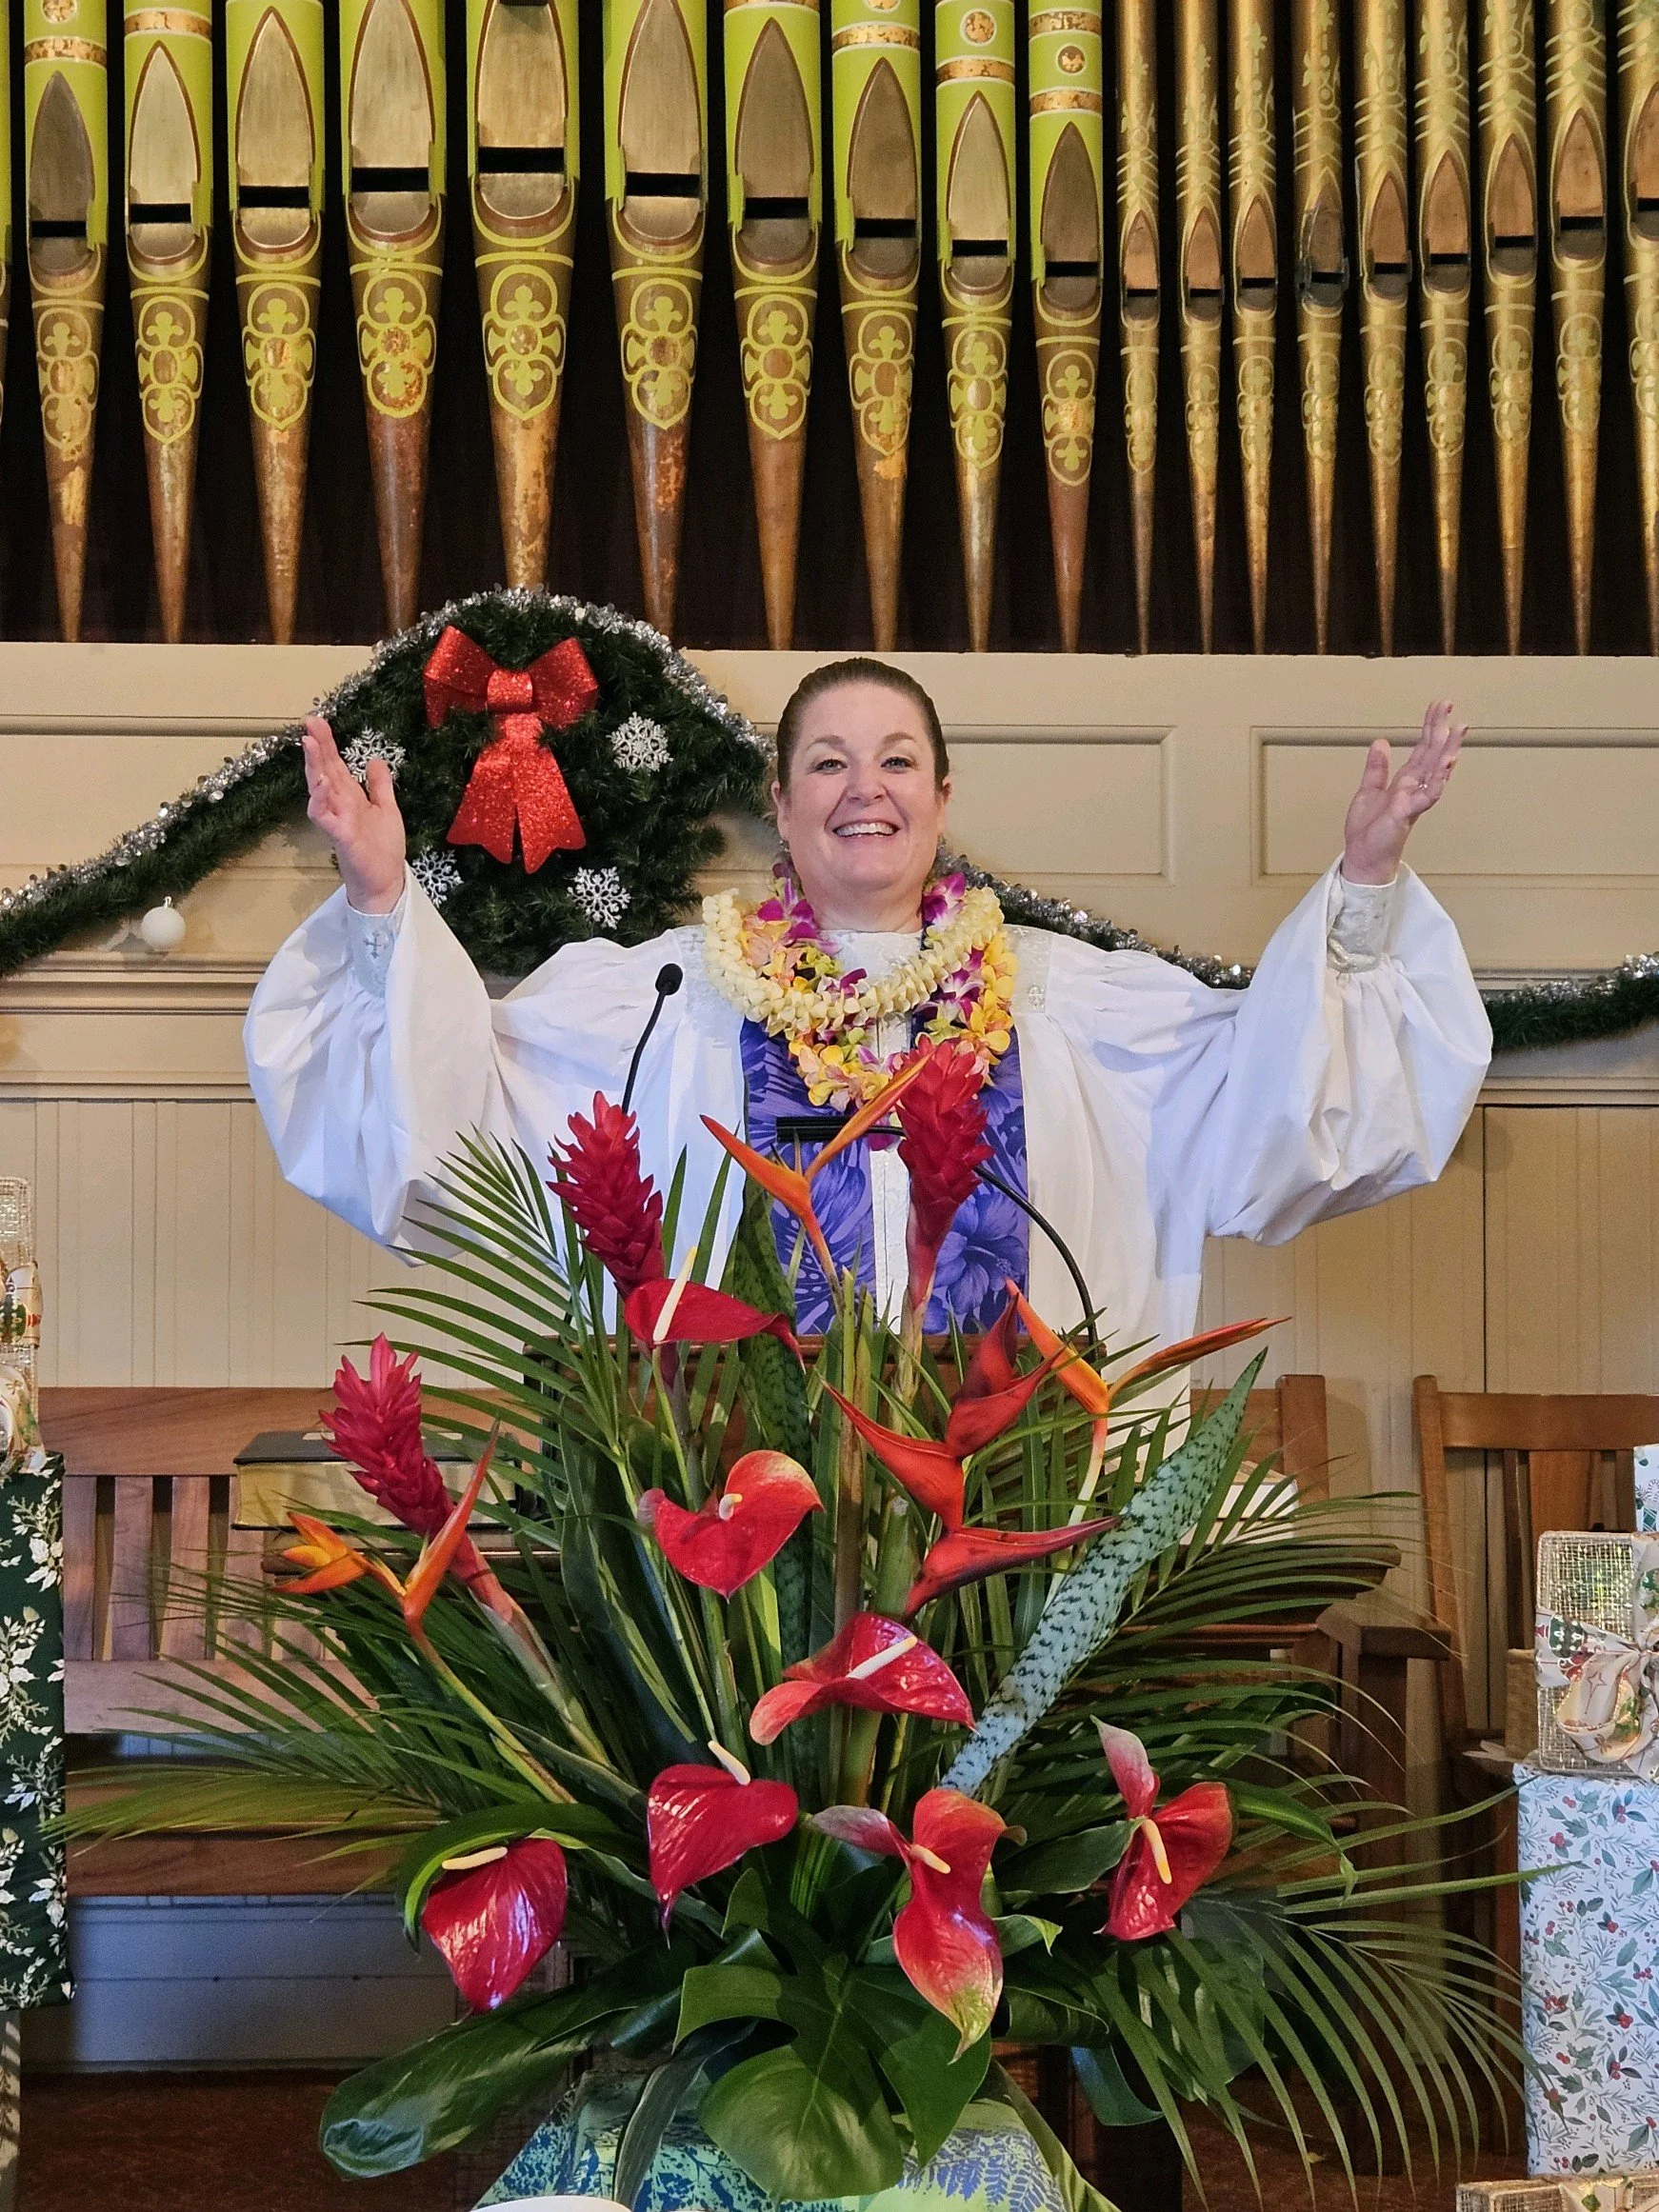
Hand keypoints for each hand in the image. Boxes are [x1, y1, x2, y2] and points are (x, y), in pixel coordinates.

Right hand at [302, 715, 406, 912]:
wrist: (385, 881)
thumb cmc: (382, 848)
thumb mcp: (387, 809)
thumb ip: (380, 786)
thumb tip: (375, 760)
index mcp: (350, 797)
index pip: (335, 766)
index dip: (327, 744)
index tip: (317, 722)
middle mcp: (340, 806)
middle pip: (324, 771)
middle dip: (317, 747)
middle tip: (309, 722)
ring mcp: (338, 820)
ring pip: (319, 791)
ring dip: (314, 768)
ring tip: (310, 745)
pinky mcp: (341, 837)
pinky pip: (326, 818)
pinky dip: (321, 802)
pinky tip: (321, 787)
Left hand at [1341, 699, 1465, 884]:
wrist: (1363, 857)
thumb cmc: (1369, 830)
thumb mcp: (1368, 791)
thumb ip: (1377, 768)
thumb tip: (1381, 742)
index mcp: (1406, 781)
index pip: (1422, 749)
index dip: (1430, 727)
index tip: (1439, 706)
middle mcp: (1415, 788)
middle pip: (1432, 754)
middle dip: (1441, 730)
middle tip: (1449, 706)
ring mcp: (1414, 800)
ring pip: (1436, 771)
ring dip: (1447, 751)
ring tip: (1457, 731)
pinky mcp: (1408, 814)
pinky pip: (1427, 796)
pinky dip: (1437, 781)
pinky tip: (1445, 766)